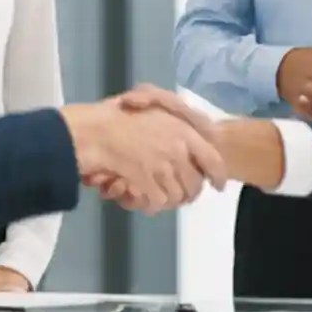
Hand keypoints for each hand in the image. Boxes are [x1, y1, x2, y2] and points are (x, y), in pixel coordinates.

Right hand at [61, 85, 225, 213]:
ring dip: (166, 200)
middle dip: (187, 194)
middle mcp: (177, 149)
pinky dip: (149, 204)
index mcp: (182, 130)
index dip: (218, 175)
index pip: (213, 159)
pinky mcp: (147, 181)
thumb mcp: (153, 108)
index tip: (218, 186)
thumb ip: (174, 123)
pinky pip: (157, 202)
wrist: (93, 130)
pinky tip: (139, 198)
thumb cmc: (118, 115)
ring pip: (177, 196)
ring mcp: (162, 166)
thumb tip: (192, 140)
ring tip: (153, 196)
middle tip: (177, 196)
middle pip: (195, 184)